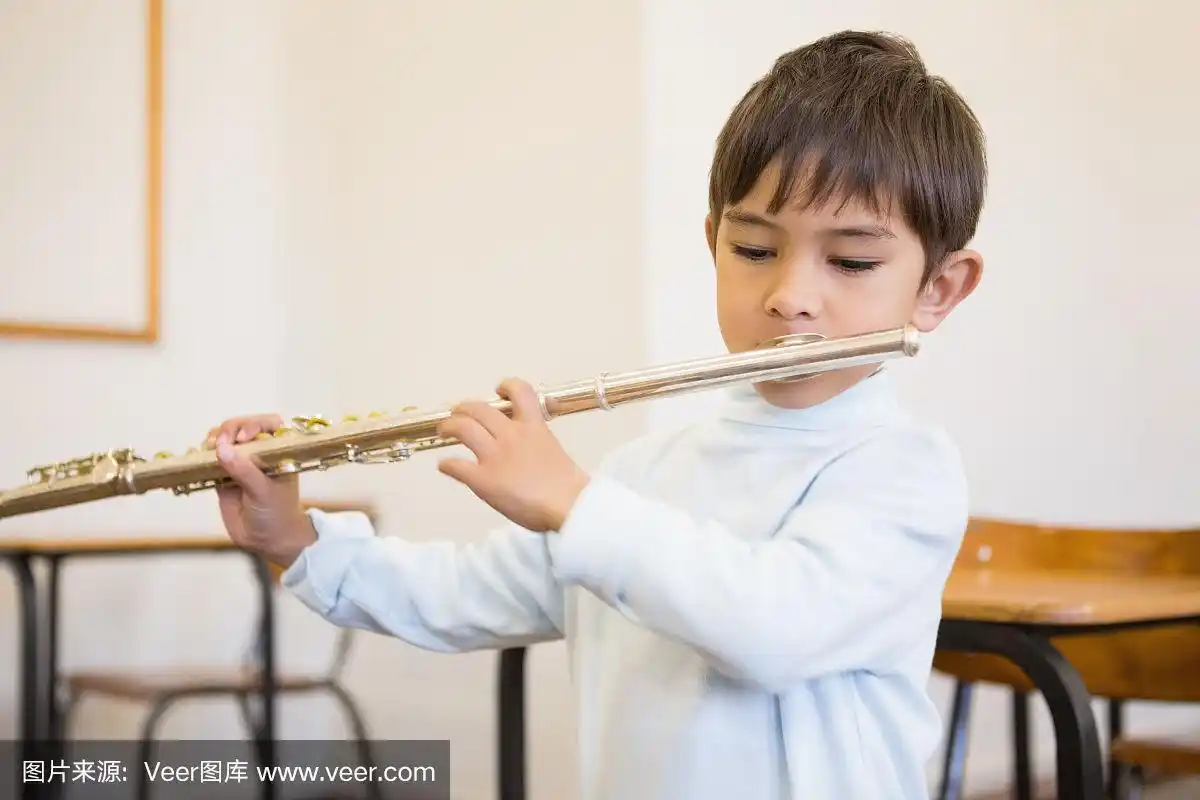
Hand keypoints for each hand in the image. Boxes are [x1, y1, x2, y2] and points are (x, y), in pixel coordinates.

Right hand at [204, 414, 314, 567]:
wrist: (268, 540)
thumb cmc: (276, 512)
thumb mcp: (264, 491)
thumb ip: (244, 470)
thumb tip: (221, 448)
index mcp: (278, 450)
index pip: (269, 424)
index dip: (255, 424)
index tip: (244, 436)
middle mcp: (259, 452)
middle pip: (242, 427)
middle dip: (230, 429)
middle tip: (220, 442)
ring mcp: (240, 463)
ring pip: (225, 440)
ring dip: (215, 439)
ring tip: (210, 448)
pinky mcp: (223, 476)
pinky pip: (211, 459)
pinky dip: (203, 454)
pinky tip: (198, 455)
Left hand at [436, 379, 589, 531]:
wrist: (568, 506)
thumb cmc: (568, 485)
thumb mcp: (554, 450)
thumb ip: (538, 440)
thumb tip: (532, 444)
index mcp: (533, 427)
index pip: (519, 391)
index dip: (506, 386)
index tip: (499, 392)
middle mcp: (511, 435)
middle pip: (479, 408)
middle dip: (464, 408)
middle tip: (459, 414)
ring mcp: (494, 456)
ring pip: (462, 428)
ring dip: (449, 426)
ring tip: (445, 430)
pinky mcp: (483, 480)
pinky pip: (456, 466)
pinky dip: (447, 465)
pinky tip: (445, 466)